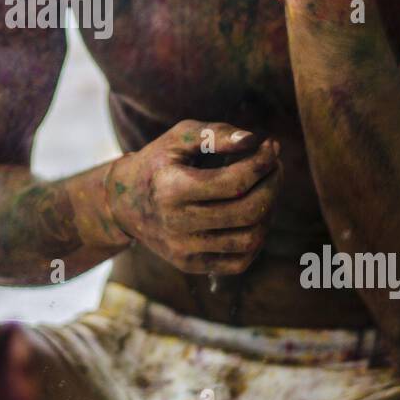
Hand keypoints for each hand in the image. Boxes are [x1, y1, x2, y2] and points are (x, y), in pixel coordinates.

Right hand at [106, 120, 281, 275]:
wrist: (124, 204)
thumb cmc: (158, 163)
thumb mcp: (178, 138)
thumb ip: (215, 134)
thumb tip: (253, 140)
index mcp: (171, 188)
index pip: (233, 182)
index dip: (262, 164)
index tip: (271, 147)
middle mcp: (176, 223)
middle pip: (247, 211)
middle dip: (273, 185)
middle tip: (275, 167)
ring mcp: (183, 249)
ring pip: (250, 239)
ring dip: (269, 211)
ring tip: (266, 189)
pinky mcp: (190, 265)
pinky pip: (240, 261)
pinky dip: (257, 238)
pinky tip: (254, 216)